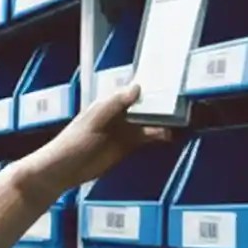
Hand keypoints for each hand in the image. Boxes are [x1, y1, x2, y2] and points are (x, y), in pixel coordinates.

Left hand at [20, 84, 171, 197]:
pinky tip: (171, 135)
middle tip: (184, 100)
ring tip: (183, 119)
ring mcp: (124, 130)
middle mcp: (119, 113)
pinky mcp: (127, 146)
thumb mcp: (94, 120)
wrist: (63, 170)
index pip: (133, 89)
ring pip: (149, 121)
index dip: (150, 84)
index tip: (171, 78)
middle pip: (145, 105)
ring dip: (164, 120)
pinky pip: (147, 137)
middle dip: (161, 102)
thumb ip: (115, 104)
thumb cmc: (74, 141)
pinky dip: (160, 135)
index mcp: (108, 102)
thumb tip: (137, 87)